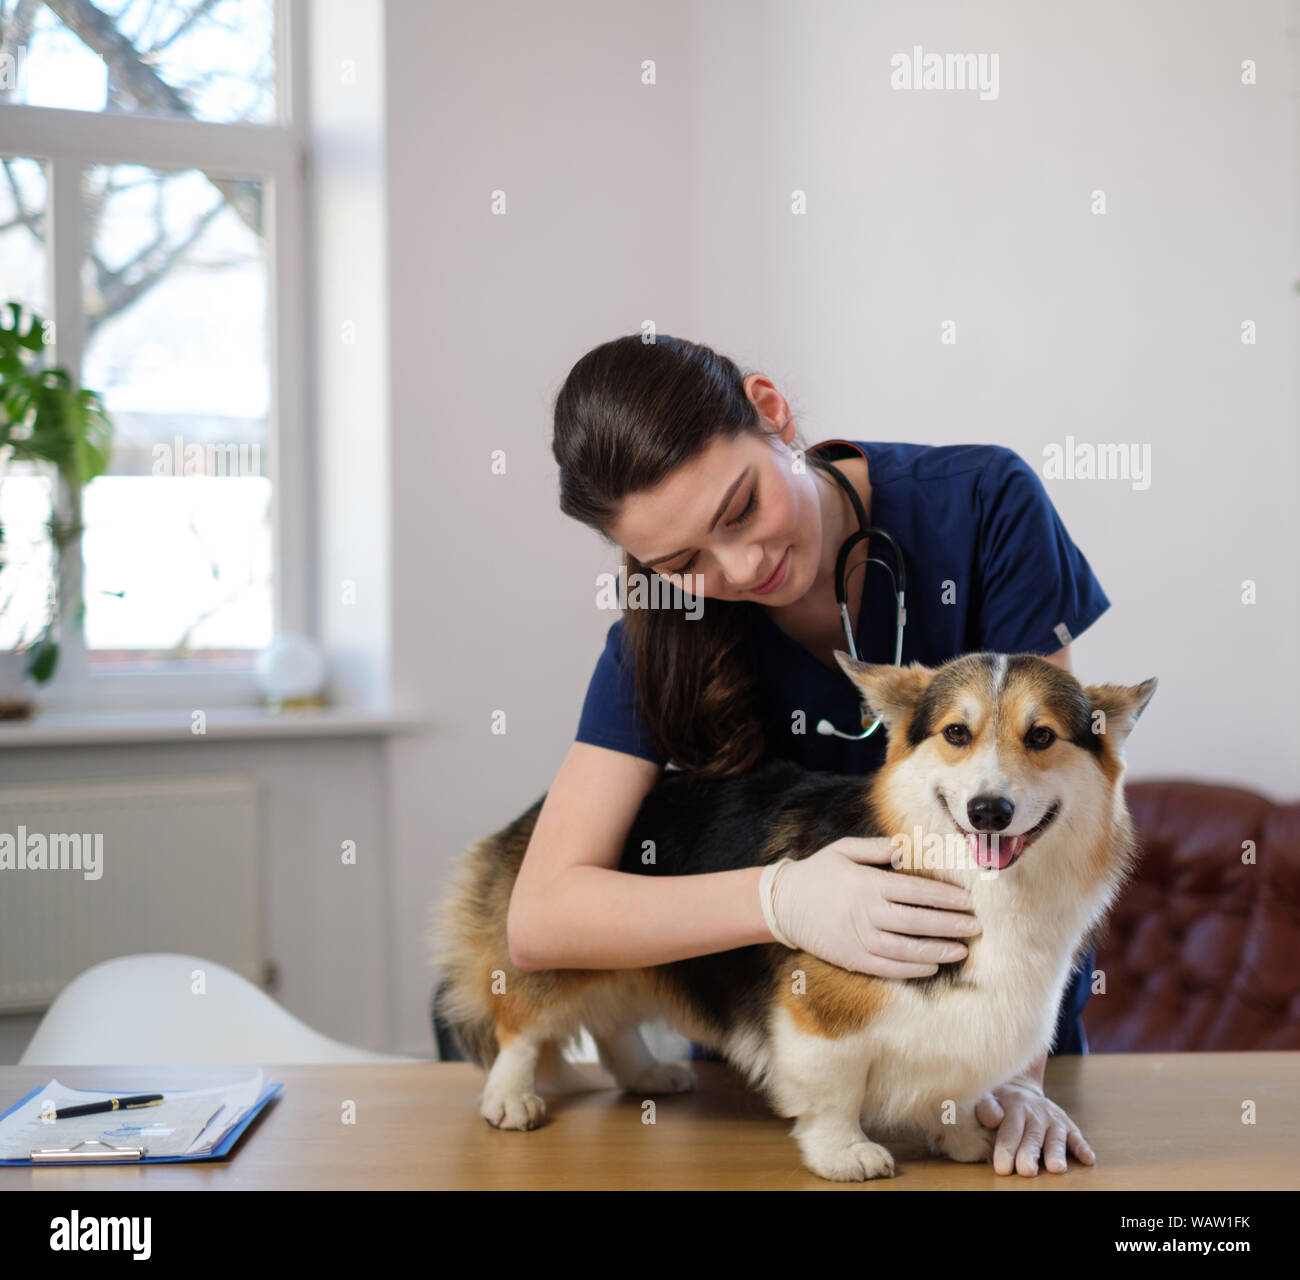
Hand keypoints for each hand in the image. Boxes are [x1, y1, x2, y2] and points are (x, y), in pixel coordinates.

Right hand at [759, 838, 981, 976]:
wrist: (782, 904)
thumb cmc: (817, 873)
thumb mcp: (843, 849)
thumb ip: (876, 848)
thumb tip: (906, 848)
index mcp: (868, 883)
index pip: (917, 891)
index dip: (946, 898)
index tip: (969, 902)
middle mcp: (867, 912)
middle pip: (918, 921)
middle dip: (952, 925)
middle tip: (976, 927)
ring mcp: (859, 938)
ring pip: (907, 949)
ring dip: (938, 950)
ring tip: (962, 950)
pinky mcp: (852, 958)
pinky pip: (888, 967)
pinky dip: (913, 969)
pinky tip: (932, 965)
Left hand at [974, 1080, 1095, 1175]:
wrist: (1021, 1088)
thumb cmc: (1000, 1102)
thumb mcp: (988, 1097)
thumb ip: (986, 1107)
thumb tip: (995, 1118)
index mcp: (1014, 1106)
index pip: (1009, 1130)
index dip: (1006, 1149)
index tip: (1003, 1168)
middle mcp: (1037, 1112)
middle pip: (1033, 1136)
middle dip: (1030, 1154)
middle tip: (1027, 1171)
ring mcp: (1054, 1119)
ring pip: (1056, 1137)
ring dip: (1056, 1153)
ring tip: (1056, 1168)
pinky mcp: (1068, 1125)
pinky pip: (1076, 1136)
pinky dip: (1082, 1147)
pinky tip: (1088, 1159)